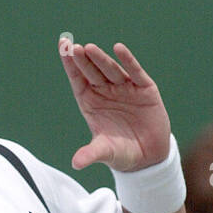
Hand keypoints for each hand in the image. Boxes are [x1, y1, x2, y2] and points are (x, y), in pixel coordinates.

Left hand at [58, 37, 170, 172]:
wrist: (149, 156)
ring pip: (111, 70)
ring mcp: (125, 88)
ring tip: (90, 49)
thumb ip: (91, 154)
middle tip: (74, 48)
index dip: (71, 66)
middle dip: (83, 60)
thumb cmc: (121, 152)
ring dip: (101, 59)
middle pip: (92, 72)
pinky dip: (128, 60)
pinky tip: (119, 49)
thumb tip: (76, 164)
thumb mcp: (105, 153)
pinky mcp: (144, 88)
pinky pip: (135, 72)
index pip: (78, 80)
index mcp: (91, 103)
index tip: (63, 48)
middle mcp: (106, 92)